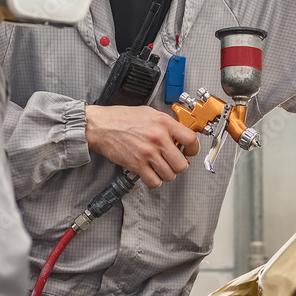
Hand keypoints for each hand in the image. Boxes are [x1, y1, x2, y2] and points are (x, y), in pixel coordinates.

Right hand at [84, 105, 199, 187]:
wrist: (102, 126)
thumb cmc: (122, 118)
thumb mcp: (150, 113)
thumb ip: (167, 124)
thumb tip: (180, 134)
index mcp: (164, 123)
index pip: (191, 140)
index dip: (194, 149)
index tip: (189, 151)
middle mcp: (158, 139)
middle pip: (182, 163)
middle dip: (179, 165)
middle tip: (174, 161)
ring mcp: (148, 154)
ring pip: (170, 175)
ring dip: (167, 173)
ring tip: (161, 167)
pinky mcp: (137, 165)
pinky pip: (154, 182)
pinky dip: (154, 181)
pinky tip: (151, 173)